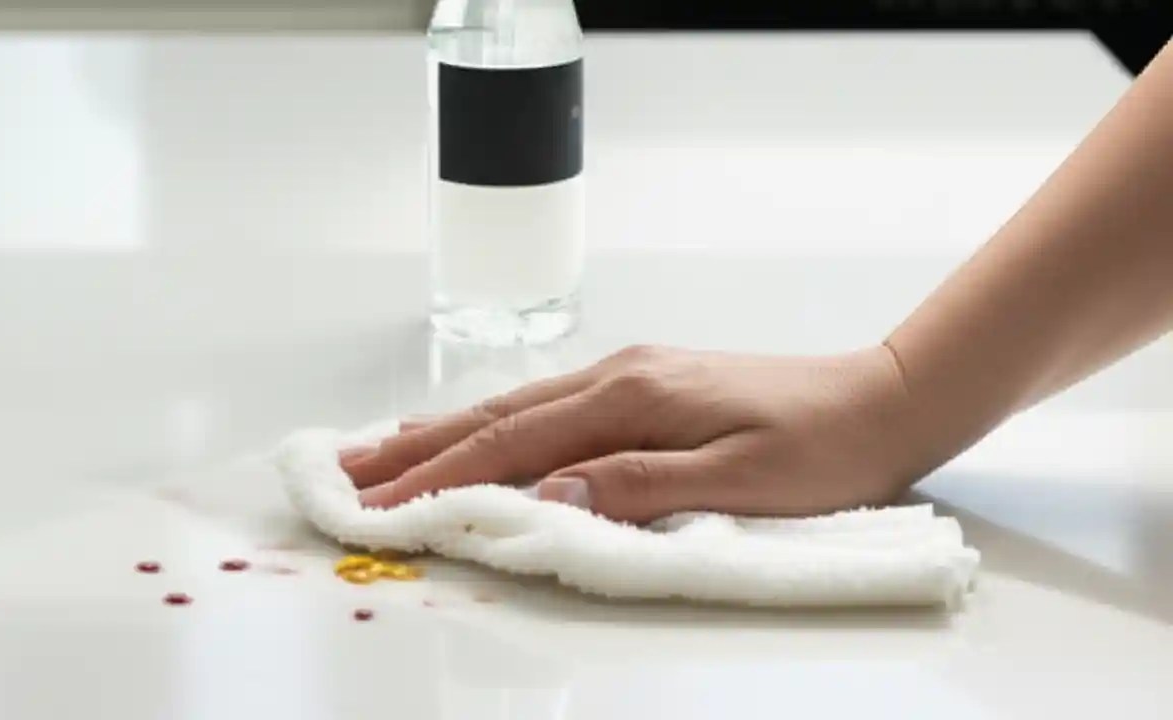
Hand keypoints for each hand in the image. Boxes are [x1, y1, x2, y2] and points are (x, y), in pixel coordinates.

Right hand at [342, 344, 917, 522]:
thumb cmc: (823, 446)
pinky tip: (477, 427)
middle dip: (417, 449)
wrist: (881, 398)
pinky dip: (495, 421)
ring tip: (383, 448)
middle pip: (496, 416)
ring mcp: (630, 375)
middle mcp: (619, 376)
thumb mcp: (741, 481)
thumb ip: (641, 486)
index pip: (515, 445)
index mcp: (633, 399)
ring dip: (444, 431)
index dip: (442, 478)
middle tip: (347, 473)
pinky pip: (548, 403)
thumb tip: (552, 495)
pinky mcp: (645, 385)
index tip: (380, 506)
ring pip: (515, 405)